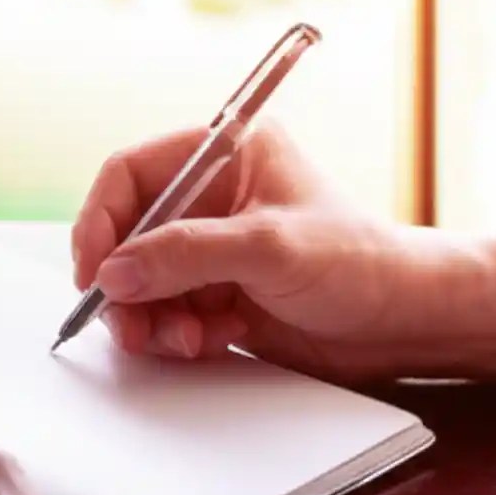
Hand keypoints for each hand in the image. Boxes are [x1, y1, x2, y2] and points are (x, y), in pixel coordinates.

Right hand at [71, 123, 486, 381]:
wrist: (402, 321)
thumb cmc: (358, 262)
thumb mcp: (269, 248)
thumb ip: (187, 255)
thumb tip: (115, 272)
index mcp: (225, 154)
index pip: (132, 174)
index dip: (102, 220)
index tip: (93, 270)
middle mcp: (210, 197)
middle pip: (127, 234)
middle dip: (126, 283)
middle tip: (130, 322)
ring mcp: (211, 247)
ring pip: (141, 281)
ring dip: (150, 316)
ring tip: (186, 338)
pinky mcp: (215, 292)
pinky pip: (165, 312)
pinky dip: (176, 333)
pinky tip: (213, 340)